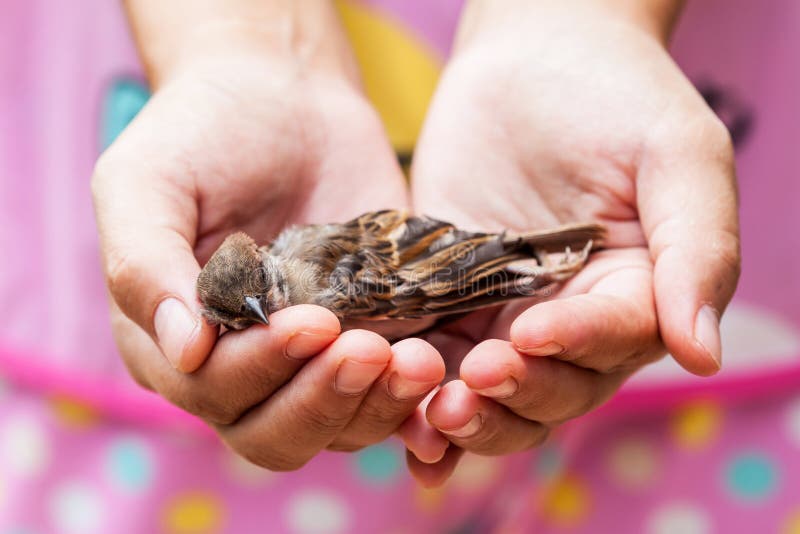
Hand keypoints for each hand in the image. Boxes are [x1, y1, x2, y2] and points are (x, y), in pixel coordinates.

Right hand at [93, 5, 445, 468]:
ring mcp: (309, 359)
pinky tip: (434, 367)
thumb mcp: (145, 183)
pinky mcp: (368, 336)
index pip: (213, 392)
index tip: (309, 320)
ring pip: (339, 426)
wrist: (282, 96)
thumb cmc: (199, 133)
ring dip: (378, 405)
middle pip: (275, 434)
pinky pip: (389, 396)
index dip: (260, 369)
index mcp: (173, 342)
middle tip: (366, 349)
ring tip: (415, 361)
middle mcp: (241, 366)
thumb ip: (144, 263)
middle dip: (323, 400)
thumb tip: (183, 348)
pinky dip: (413, 398)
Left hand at [409, 0, 739, 484]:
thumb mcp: (676, 154)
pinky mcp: (448, 303)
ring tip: (431, 415)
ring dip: (465, 418)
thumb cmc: (613, 96)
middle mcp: (574, 322)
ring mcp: (505, 316)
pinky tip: (402, 425)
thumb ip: (697, 248)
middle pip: (553, 391)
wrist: (529, 59)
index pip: (613, 342)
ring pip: (492, 395)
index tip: (533, 330)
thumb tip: (703, 353)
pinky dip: (419, 400)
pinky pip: (435, 359)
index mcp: (637, 295)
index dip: (575, 345)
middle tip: (475, 378)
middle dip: (515, 395)